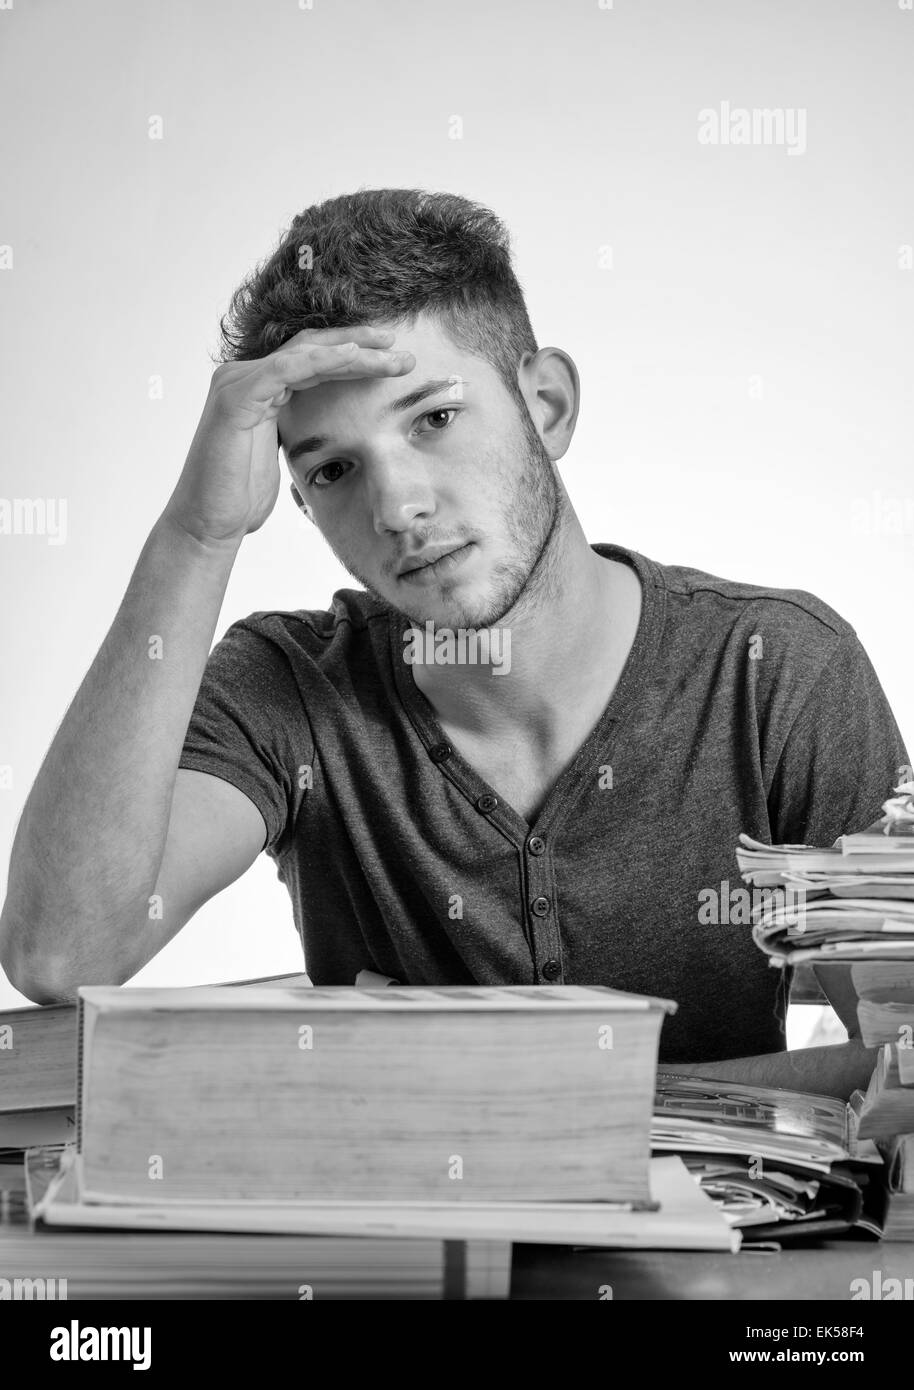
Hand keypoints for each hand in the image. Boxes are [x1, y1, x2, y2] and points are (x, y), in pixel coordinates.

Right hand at [163, 326, 414, 545]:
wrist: (208, 524)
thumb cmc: (241, 498)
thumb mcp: (282, 455)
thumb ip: (298, 430)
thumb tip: (331, 431)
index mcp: (258, 388)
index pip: (311, 359)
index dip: (352, 354)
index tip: (391, 357)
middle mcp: (245, 376)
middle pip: (310, 347)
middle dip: (359, 344)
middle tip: (399, 347)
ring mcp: (238, 382)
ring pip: (306, 354)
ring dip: (354, 352)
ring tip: (393, 356)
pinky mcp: (236, 396)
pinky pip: (288, 369)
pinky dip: (324, 361)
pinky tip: (354, 358)